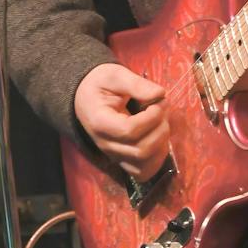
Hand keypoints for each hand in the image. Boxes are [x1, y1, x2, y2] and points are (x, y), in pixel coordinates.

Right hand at [74, 63, 169, 181]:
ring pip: (144, 165)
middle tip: (161, 109)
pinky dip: (158, 158)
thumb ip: (136, 84)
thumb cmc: (100, 85)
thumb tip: (159, 94)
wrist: (86, 98)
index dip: (151, 118)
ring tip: (160, 122)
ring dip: (162, 143)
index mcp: (100, 122)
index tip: (158, 101)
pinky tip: (158, 137)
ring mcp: (114, 156)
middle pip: (141, 151)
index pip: (129, 131)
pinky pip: (143, 172)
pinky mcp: (123, 161)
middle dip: (160, 129)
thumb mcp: (114, 75)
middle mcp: (105, 145)